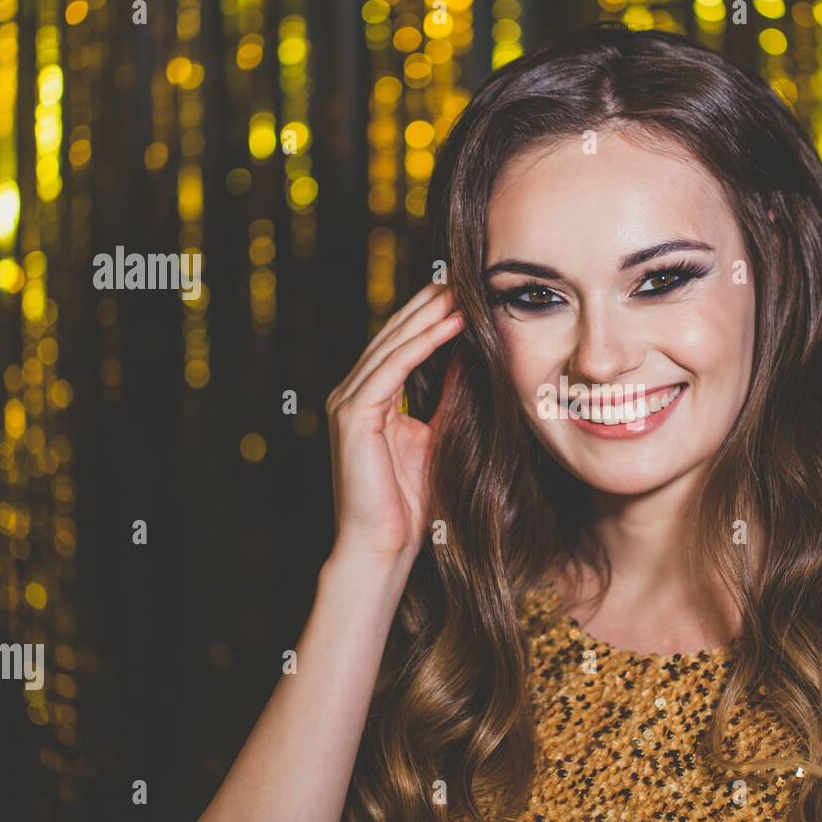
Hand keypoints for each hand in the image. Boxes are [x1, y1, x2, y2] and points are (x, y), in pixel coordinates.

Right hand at [324, 283, 463, 565]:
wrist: (385, 547)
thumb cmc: (413, 503)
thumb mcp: (440, 435)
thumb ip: (449, 397)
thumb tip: (473, 359)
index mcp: (370, 397)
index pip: (402, 344)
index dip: (431, 315)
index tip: (466, 291)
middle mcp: (354, 392)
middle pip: (395, 335)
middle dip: (430, 303)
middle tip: (464, 274)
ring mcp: (348, 402)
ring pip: (392, 344)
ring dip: (429, 314)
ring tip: (461, 289)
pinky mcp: (353, 415)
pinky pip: (391, 368)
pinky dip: (421, 343)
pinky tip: (449, 324)